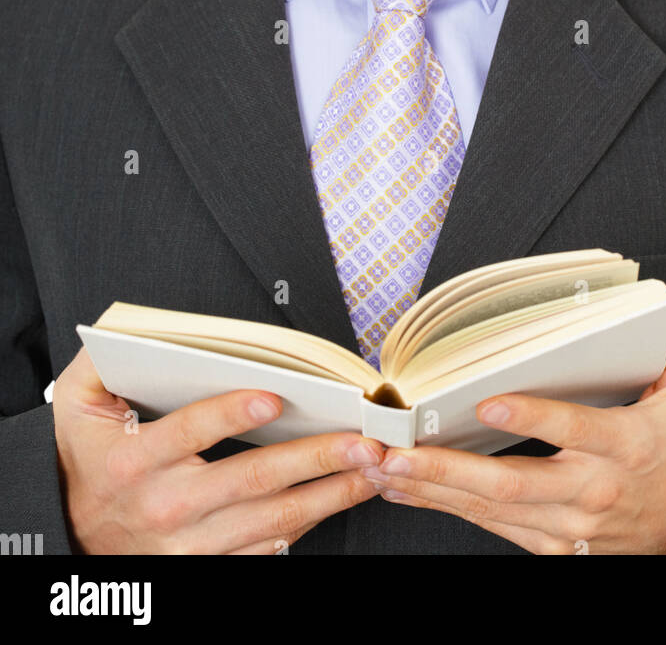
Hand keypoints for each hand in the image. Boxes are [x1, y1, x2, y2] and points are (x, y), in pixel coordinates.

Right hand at [53, 346, 384, 553]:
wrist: (68, 532)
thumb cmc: (85, 458)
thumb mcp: (77, 401)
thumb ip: (101, 358)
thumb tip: (130, 328)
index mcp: (134, 461)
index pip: (189, 432)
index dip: (232, 414)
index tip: (276, 396)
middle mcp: (164, 507)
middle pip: (251, 479)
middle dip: (314, 457)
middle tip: (361, 440)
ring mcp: (187, 546)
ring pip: (271, 520)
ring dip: (328, 494)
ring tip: (370, 469)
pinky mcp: (205, 567)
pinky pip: (267, 548)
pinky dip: (308, 523)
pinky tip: (339, 497)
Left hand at [362, 330, 665, 553]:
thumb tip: (640, 309)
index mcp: (626, 446)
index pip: (574, 430)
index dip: (531, 417)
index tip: (488, 401)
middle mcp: (595, 492)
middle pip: (513, 483)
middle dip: (448, 469)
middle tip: (399, 453)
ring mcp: (573, 527)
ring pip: (494, 511)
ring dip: (433, 489)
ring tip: (385, 469)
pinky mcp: (557, 547)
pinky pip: (495, 528)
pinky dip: (448, 508)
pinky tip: (410, 488)